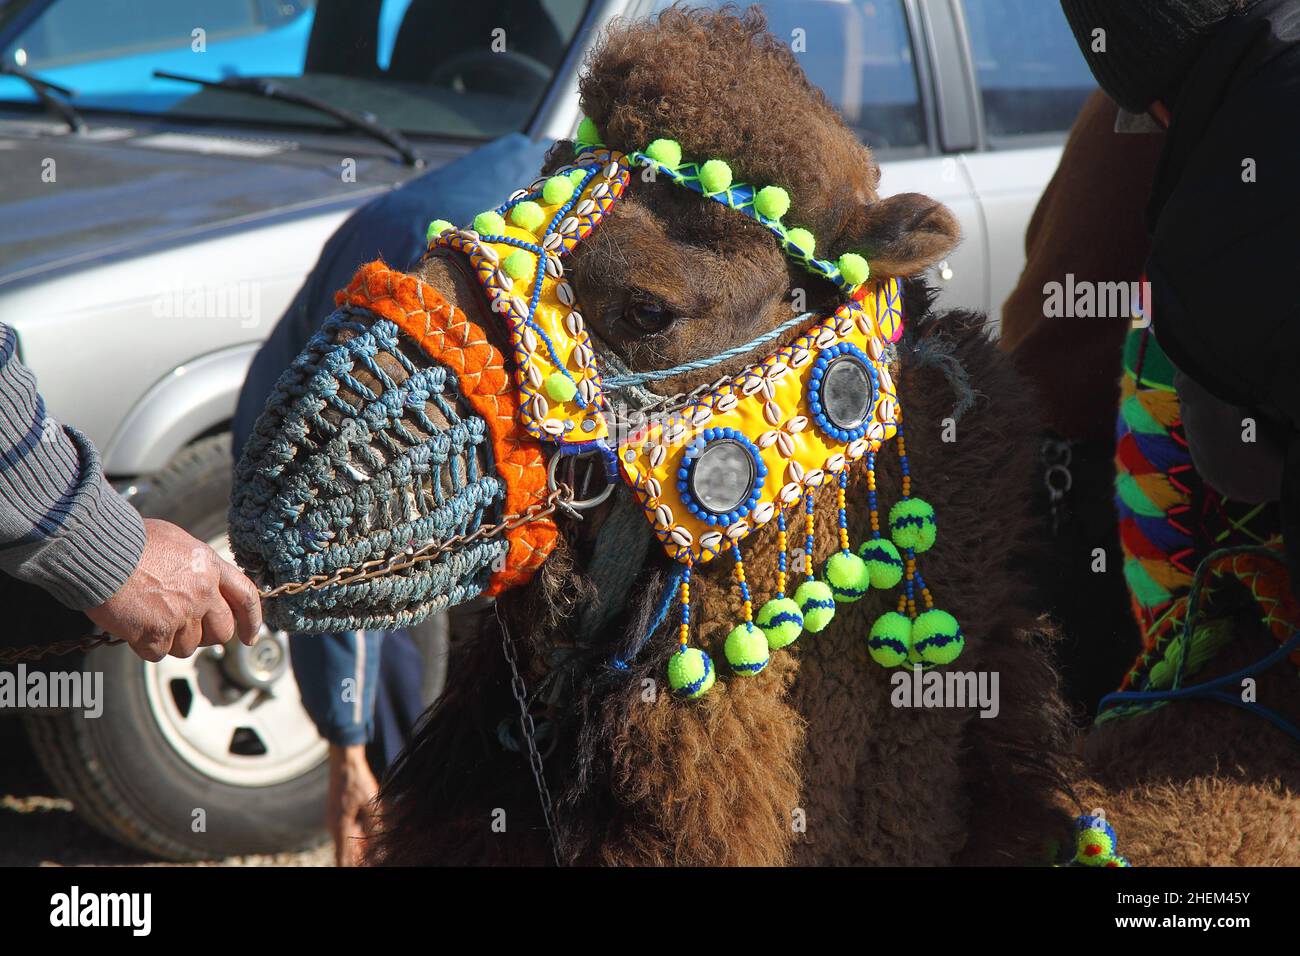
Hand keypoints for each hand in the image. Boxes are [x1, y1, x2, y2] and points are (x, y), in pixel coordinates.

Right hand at [85, 518, 262, 660]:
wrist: (99, 551)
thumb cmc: (128, 541)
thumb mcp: (176, 542)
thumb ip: (196, 568)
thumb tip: (204, 586)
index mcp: (210, 567)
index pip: (246, 597)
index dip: (251, 620)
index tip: (249, 636)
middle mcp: (202, 592)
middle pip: (220, 631)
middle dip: (205, 635)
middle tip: (184, 629)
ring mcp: (181, 614)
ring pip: (187, 646)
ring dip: (170, 639)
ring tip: (148, 616)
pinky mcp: (156, 633)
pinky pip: (158, 653)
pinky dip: (145, 645)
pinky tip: (133, 624)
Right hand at [327, 743, 377, 865]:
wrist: (344, 762)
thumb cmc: (358, 781)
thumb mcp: (371, 803)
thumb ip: (375, 825)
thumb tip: (381, 843)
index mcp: (340, 827)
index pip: (344, 858)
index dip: (352, 866)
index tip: (364, 867)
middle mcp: (334, 827)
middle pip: (346, 851)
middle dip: (361, 857)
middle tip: (378, 856)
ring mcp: (334, 820)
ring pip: (348, 841)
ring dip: (362, 845)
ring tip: (378, 847)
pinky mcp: (338, 814)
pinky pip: (348, 830)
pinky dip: (359, 834)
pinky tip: (371, 832)